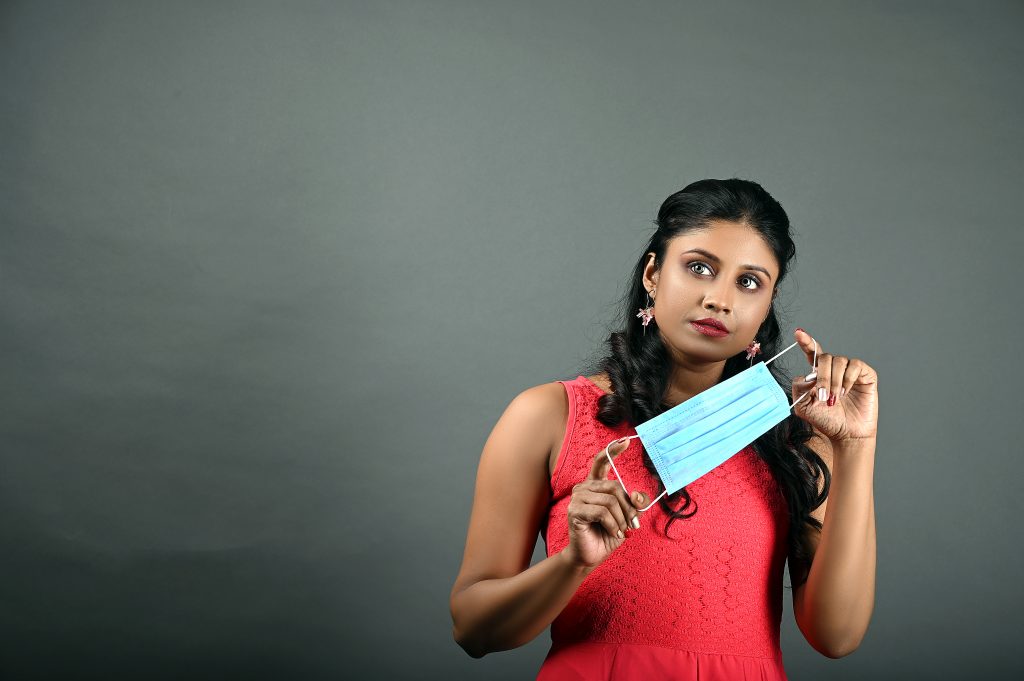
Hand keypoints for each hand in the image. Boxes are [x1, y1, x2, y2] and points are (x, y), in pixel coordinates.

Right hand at [562, 438, 648, 569]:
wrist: (592, 555)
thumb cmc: (608, 533)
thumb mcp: (627, 516)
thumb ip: (634, 503)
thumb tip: (636, 495)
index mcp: (595, 484)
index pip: (601, 461)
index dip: (613, 450)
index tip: (626, 441)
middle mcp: (584, 487)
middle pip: (614, 487)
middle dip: (628, 508)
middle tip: (632, 524)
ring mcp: (577, 498)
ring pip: (610, 501)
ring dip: (621, 519)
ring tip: (620, 530)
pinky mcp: (574, 511)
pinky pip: (602, 512)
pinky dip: (613, 525)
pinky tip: (612, 532)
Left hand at [791, 328, 878, 441]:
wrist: (846, 434)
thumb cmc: (826, 420)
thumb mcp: (803, 406)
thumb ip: (799, 388)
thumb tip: (807, 375)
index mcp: (818, 373)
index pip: (812, 352)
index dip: (806, 341)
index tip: (798, 333)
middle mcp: (834, 369)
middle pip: (825, 357)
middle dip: (822, 376)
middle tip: (823, 395)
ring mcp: (850, 371)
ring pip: (839, 361)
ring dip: (834, 380)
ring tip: (835, 398)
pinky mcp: (866, 375)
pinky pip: (855, 366)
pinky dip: (848, 378)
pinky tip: (846, 391)